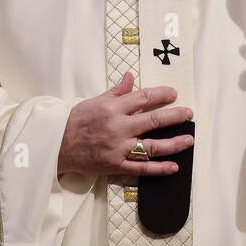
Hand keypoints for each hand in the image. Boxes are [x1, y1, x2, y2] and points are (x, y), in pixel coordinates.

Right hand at [57, 72, 193, 176]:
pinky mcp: (116, 166)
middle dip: (175, 116)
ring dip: (174, 143)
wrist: (57, 146)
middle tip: (189, 114)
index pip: (143, 98)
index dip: (162, 95)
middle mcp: (118, 127)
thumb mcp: (95, 101)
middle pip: (153, 120)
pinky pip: (141, 168)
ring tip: (189, 139)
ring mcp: (118, 148)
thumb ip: (117, 91)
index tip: (174, 94)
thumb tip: (131, 76)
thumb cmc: (75, 121)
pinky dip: (159, 169)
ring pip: (152, 146)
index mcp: (113, 108)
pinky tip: (174, 167)